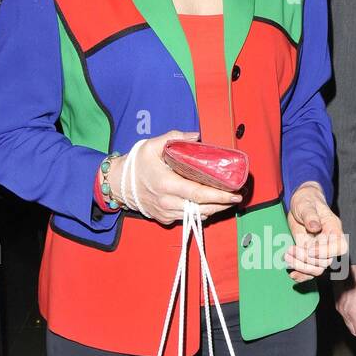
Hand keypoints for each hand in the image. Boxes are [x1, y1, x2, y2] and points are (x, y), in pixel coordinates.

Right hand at [110, 131, 243, 224]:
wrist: (118, 184)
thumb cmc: (137, 163)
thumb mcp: (153, 145)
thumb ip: (175, 138)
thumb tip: (197, 136)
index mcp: (167, 184)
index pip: (198, 193)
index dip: (219, 195)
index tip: (234, 193)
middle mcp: (167, 202)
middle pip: (202, 208)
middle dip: (222, 204)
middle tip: (236, 197)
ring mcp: (166, 212)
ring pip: (196, 215)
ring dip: (214, 209)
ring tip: (227, 201)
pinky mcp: (164, 218)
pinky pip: (187, 217)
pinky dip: (200, 212)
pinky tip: (209, 205)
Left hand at [284, 184, 347, 282]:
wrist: (300, 204)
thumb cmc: (306, 201)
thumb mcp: (306, 204)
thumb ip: (310, 215)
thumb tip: (314, 226)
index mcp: (334, 229)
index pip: (339, 247)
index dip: (326, 252)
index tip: (309, 250)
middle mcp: (329, 243)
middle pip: (326, 262)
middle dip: (307, 260)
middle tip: (290, 250)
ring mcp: (319, 251)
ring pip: (317, 269)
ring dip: (301, 267)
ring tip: (287, 256)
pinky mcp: (309, 255)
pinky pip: (310, 270)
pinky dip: (302, 275)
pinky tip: (292, 274)